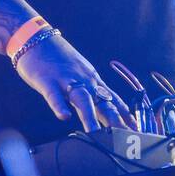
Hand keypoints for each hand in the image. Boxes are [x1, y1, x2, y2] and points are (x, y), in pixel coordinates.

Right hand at [15, 32, 136, 131]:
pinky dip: (59, 105)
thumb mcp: (80, 74)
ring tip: (96, 134)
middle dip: (115, 120)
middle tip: (126, 136)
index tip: (137, 130)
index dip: (125, 115)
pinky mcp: (47, 81)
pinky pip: (54, 95)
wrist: (37, 39)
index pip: (114, 100)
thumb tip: (102, 110)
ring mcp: (66, 80)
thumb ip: (90, 91)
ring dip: (90, 116)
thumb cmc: (58, 59)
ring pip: (81, 99)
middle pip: (103, 102)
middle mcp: (84, 80)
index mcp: (93, 80)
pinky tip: (64, 116)